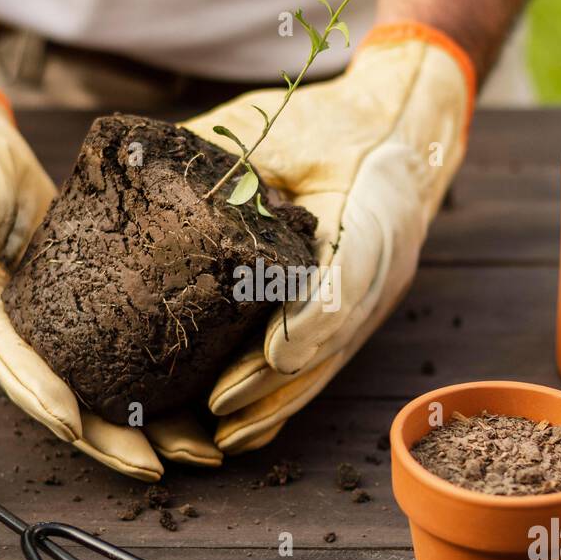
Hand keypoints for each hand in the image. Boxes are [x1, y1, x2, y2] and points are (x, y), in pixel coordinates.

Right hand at [0, 62, 220, 479]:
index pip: (6, 354)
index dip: (40, 391)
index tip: (77, 424)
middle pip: (52, 396)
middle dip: (103, 437)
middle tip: (155, 466)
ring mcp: (29, 328)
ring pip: (83, 392)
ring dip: (134, 428)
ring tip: (192, 451)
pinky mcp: (61, 316)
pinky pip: (100, 364)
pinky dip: (138, 391)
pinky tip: (186, 409)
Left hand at [184, 23, 474, 452]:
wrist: (408, 126)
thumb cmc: (340, 123)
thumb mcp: (286, 124)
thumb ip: (234, 155)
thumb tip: (152, 175)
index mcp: (373, 211)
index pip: (347, 279)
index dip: (309, 323)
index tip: (269, 353)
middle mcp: (382, 268)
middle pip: (331, 341)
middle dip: (274, 381)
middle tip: (217, 408)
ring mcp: (376, 298)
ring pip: (326, 364)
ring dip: (277, 403)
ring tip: (222, 436)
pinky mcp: (360, 313)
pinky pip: (323, 363)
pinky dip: (286, 396)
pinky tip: (248, 429)